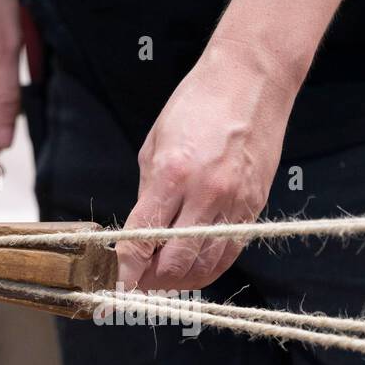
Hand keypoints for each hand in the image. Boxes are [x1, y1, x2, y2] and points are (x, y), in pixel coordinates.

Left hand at [118, 39, 297, 290]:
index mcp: (172, 174)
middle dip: (148, 280)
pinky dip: (207, 268)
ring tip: (160, 276)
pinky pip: (228, 254)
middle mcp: (205, 194)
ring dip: (177, 279)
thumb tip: (141, 233)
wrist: (251, 80)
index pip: (142, 239)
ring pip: (204, 267)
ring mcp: (234, 204)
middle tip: (135, 280)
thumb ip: (148, 194)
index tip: (111, 284)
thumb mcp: (155, 145)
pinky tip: (191, 267)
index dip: (124, 270)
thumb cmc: (198, 104)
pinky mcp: (254, 208)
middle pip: (173, 263)